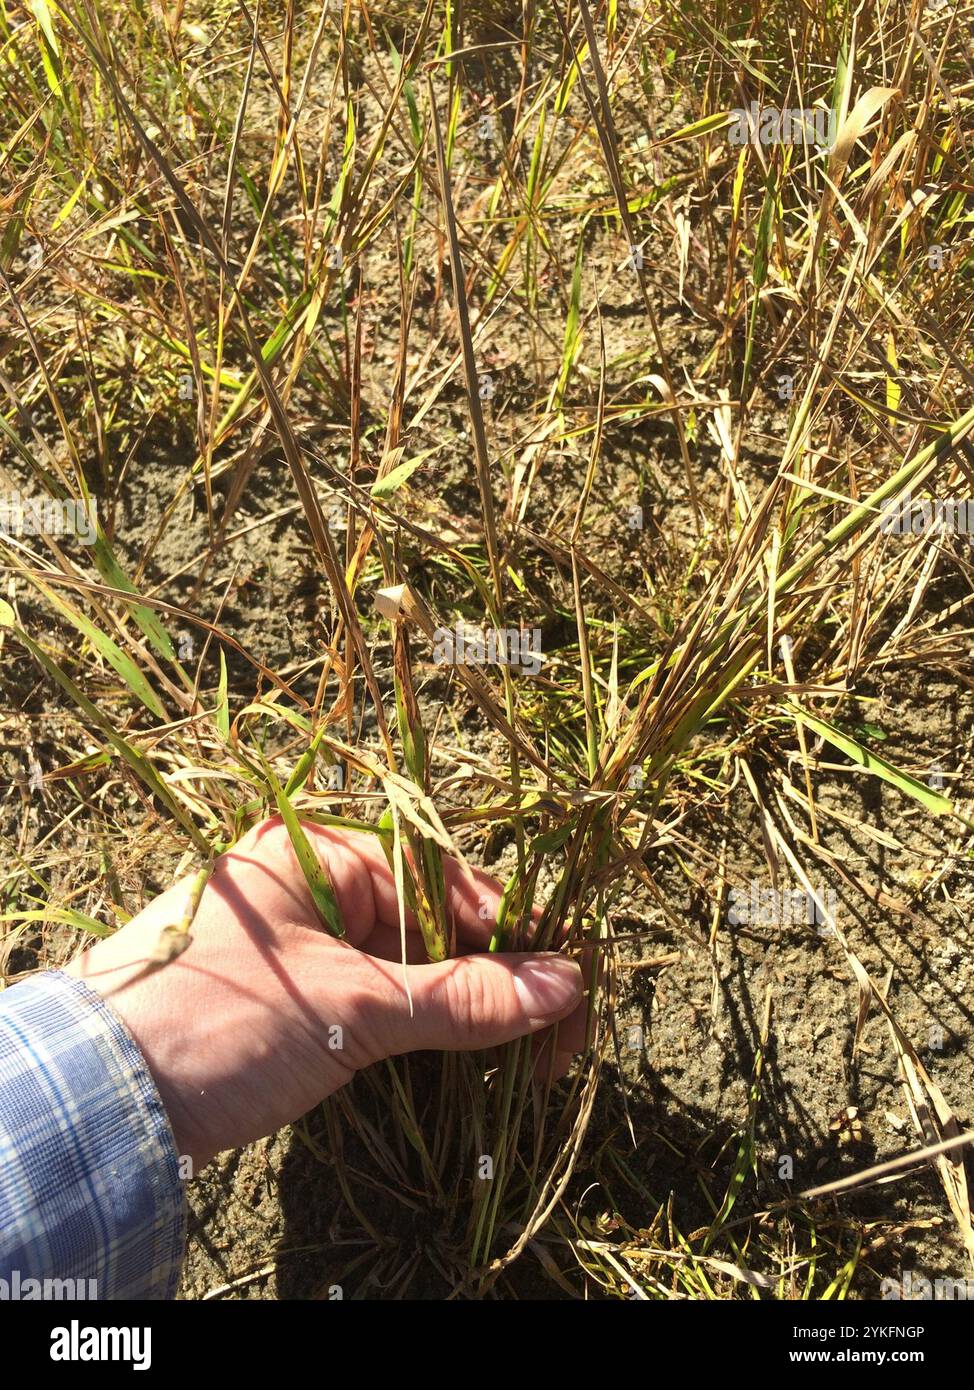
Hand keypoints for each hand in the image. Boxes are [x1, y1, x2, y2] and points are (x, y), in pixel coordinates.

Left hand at [64, 818, 586, 1170]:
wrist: (101, 1103)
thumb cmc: (226, 1021)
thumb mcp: (352, 1008)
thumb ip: (460, 999)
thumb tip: (563, 986)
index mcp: (320, 852)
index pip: (444, 880)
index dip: (512, 932)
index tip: (565, 982)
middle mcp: (314, 883)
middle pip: (433, 922)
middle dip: (496, 977)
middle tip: (553, 1037)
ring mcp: (304, 940)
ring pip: (411, 964)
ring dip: (466, 1007)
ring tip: (523, 1054)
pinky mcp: (296, 995)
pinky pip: (380, 997)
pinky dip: (424, 1025)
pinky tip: (466, 1055)